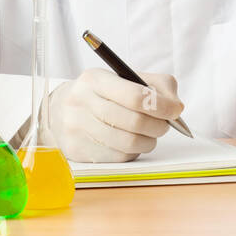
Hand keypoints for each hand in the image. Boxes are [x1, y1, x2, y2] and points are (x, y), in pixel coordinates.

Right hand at [50, 68, 184, 162]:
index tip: (175, 110)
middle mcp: (81, 102)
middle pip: (134, 122)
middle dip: (159, 126)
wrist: (59, 111)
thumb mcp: (124, 78)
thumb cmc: (102, 94)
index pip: (135, 95)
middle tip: (165, 125)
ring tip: (150, 134)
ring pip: (128, 143)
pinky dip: (134, 152)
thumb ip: (156, 85)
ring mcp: (76, 128)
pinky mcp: (77, 150)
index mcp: (95, 79)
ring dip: (149, 141)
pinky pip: (118, 157)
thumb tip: (176, 107)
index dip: (162, 106)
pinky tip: (131, 142)